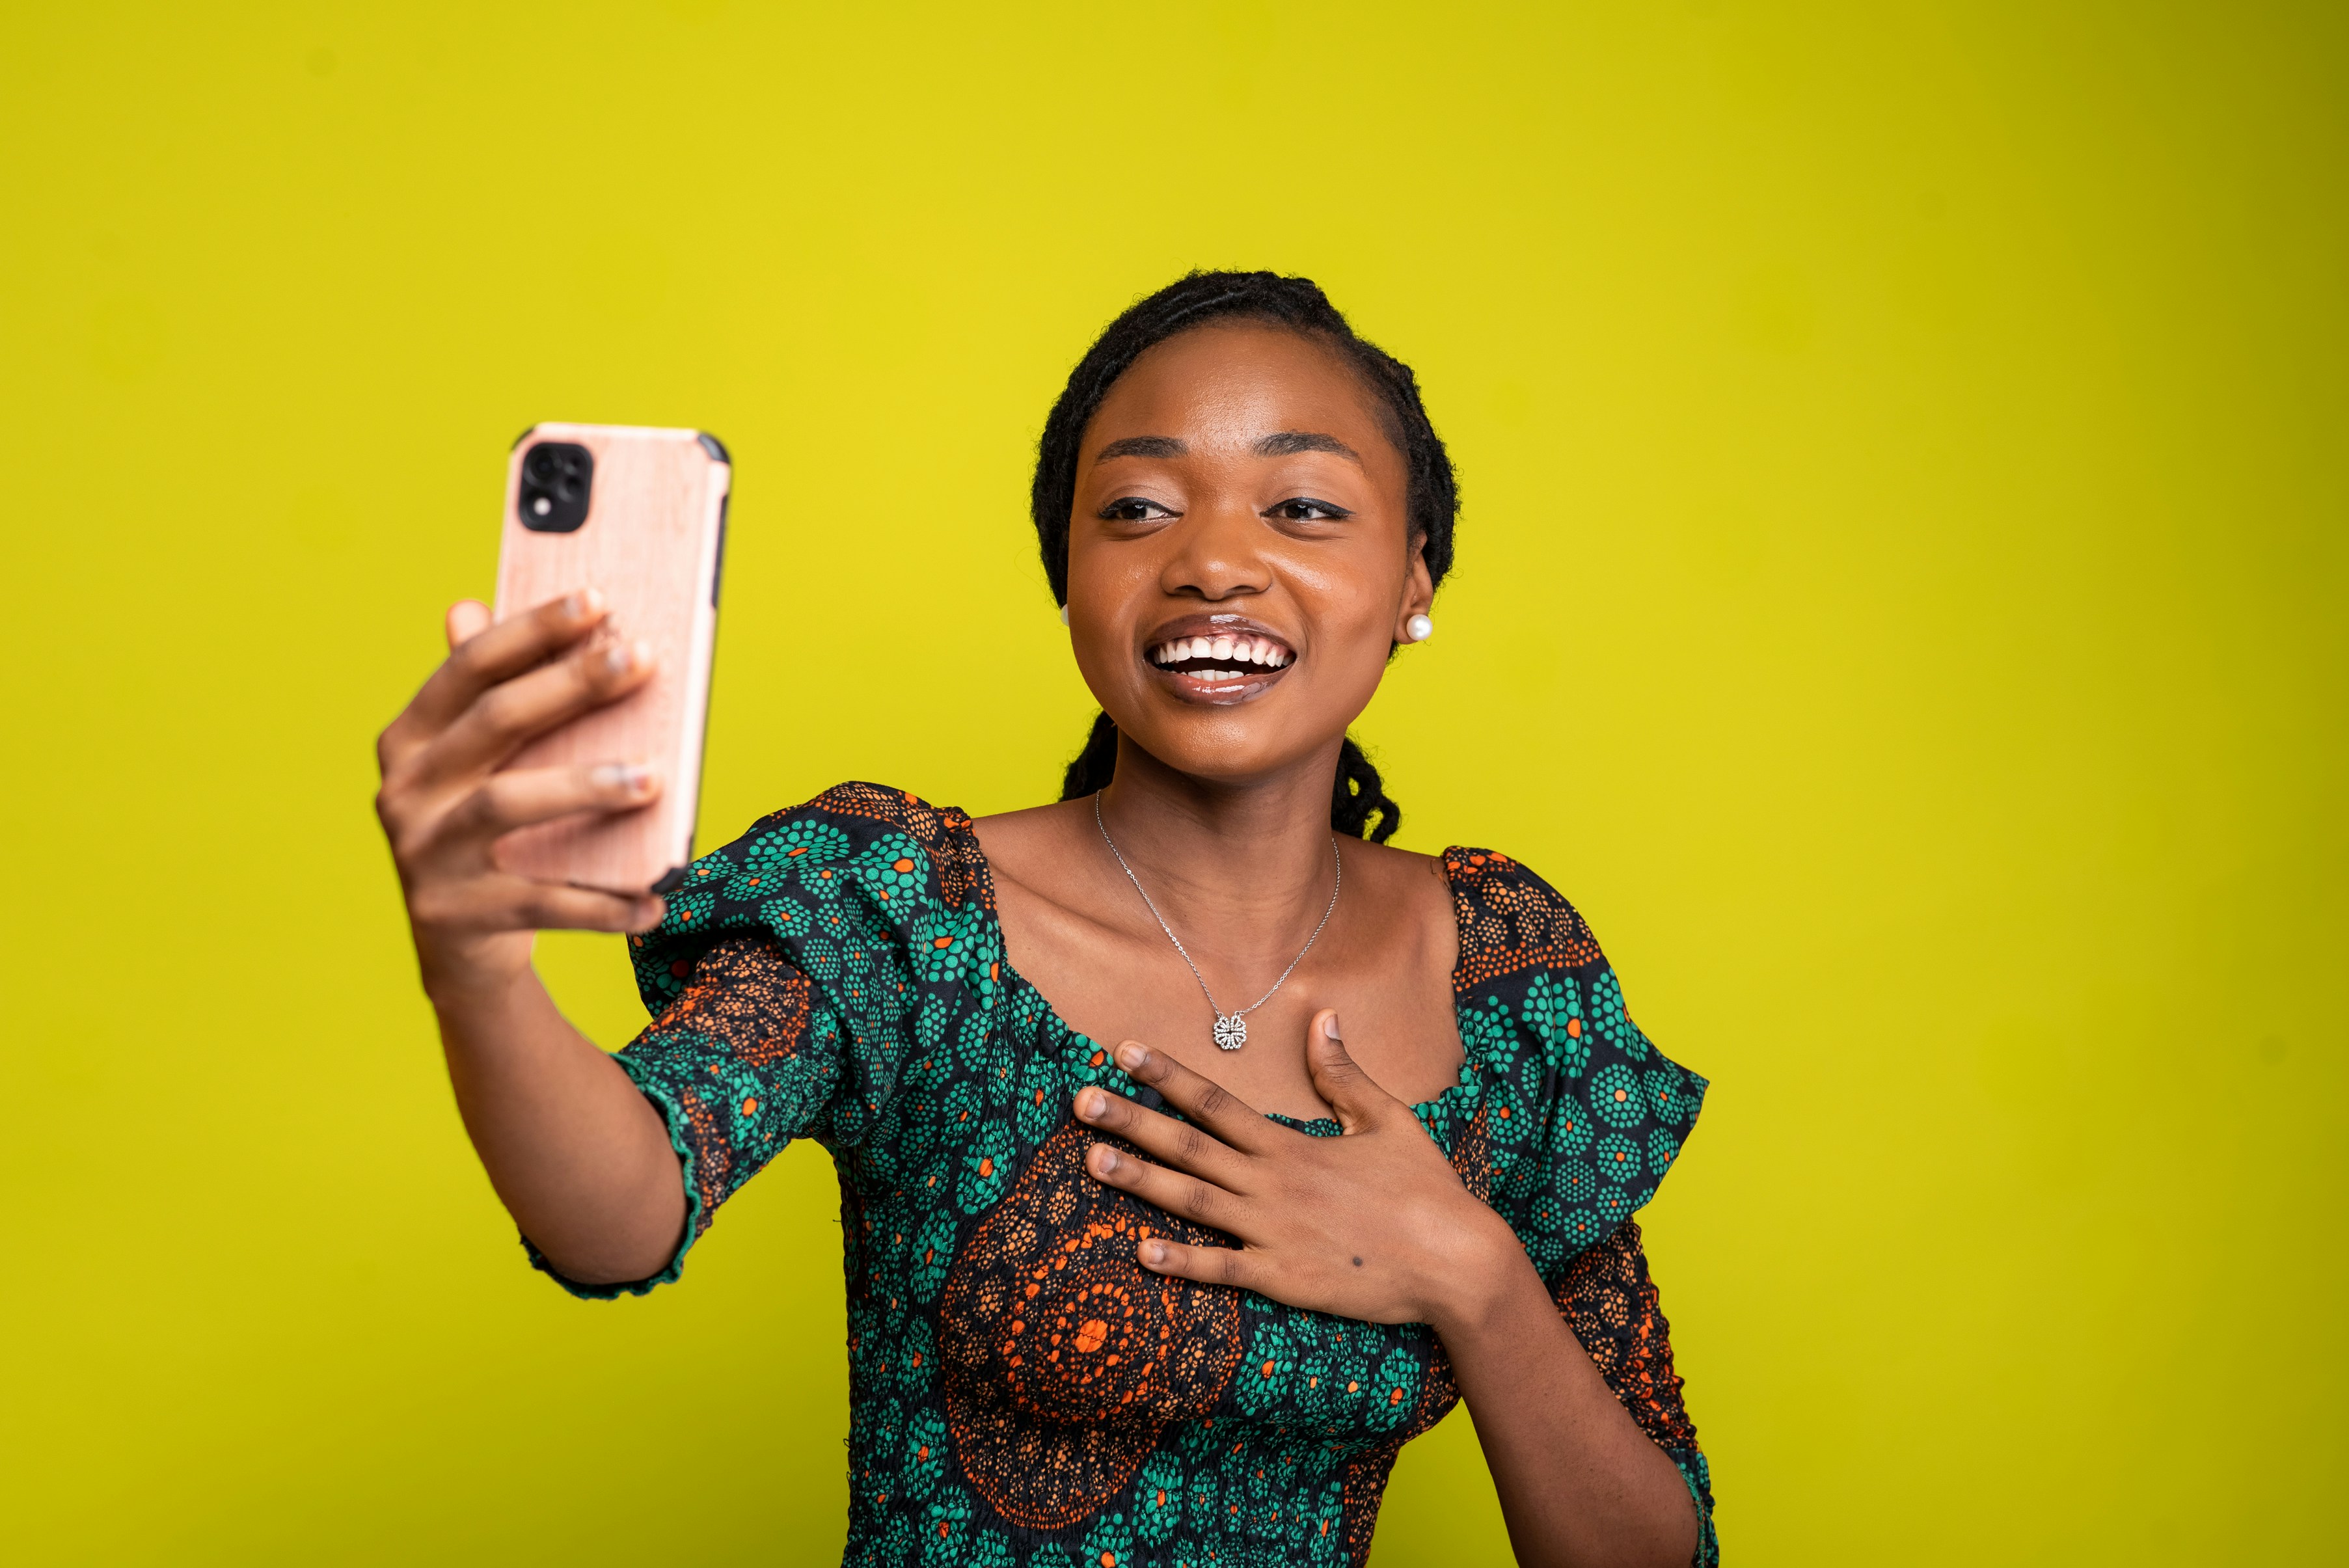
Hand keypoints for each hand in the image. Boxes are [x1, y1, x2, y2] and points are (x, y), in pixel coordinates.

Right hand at [375, 592, 666, 1000]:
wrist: (458, 947)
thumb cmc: (486, 830)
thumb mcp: (480, 764)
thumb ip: (486, 695)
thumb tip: (470, 604)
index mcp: (410, 738)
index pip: (470, 667)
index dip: (532, 629)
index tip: (598, 598)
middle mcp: (405, 789)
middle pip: (494, 722)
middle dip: (571, 684)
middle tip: (640, 660)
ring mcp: (425, 853)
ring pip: (509, 804)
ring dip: (586, 787)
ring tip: (655, 778)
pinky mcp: (455, 914)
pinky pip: (543, 902)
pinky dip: (603, 904)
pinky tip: (655, 899)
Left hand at [1072, 1009, 1525, 1331]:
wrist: (1455, 1263)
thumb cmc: (1426, 1190)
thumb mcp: (1388, 1120)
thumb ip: (1344, 1073)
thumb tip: (1323, 1016)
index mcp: (1292, 1146)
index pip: (1215, 1101)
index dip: (1166, 1074)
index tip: (1124, 1049)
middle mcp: (1273, 1185)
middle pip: (1189, 1145)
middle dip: (1131, 1120)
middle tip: (1080, 1100)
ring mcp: (1274, 1234)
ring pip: (1193, 1202)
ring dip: (1140, 1180)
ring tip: (1091, 1159)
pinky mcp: (1283, 1279)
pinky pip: (1221, 1270)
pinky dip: (1181, 1262)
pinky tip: (1140, 1252)